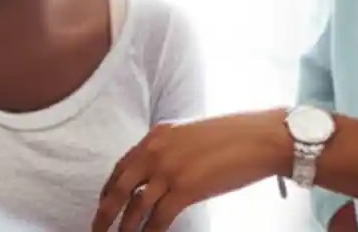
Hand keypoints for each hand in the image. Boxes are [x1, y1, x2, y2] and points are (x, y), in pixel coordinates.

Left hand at [93, 111, 289, 231]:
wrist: (261, 138)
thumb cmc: (235, 135)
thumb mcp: (192, 134)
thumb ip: (172, 149)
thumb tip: (161, 173)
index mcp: (158, 135)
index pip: (123, 166)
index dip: (110, 189)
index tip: (104, 203)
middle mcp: (157, 150)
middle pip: (119, 188)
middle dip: (104, 213)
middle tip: (97, 229)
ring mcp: (169, 170)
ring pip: (135, 207)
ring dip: (124, 229)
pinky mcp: (185, 189)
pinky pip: (158, 219)